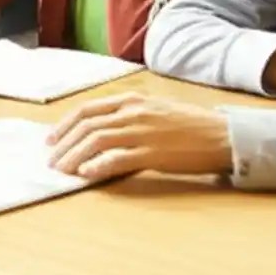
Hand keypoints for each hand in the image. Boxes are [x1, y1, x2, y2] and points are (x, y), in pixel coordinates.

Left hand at [47, 93, 232, 180]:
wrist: (223, 135)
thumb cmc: (190, 124)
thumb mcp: (154, 109)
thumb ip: (127, 116)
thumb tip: (99, 133)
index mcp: (131, 100)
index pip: (87, 110)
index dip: (64, 125)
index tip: (51, 139)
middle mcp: (133, 112)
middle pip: (86, 126)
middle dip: (64, 143)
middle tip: (52, 160)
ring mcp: (142, 131)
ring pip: (96, 141)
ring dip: (74, 156)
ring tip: (63, 170)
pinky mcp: (153, 152)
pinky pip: (117, 159)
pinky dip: (98, 166)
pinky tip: (86, 173)